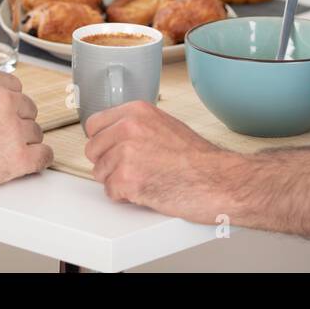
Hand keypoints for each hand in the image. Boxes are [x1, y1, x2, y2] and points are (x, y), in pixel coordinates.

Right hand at [0, 68, 53, 200]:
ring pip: (35, 132)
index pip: (13, 86)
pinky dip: (38, 161)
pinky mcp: (18, 158)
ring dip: (25, 142)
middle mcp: (3, 100)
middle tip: (0, 136)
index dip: (6, 102)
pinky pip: (43, 156)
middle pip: (27, 108)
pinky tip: (30, 163)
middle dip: (16, 121)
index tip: (0, 114)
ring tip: (6, 152)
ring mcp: (13, 129)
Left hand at [84, 101, 238, 222]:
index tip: (112, 149)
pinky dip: (125, 196)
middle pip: (92, 150)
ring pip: (99, 172)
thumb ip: (136, 126)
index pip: (94, 125)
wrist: (216, 180)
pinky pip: (110, 191)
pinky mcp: (127, 179)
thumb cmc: (198, 158)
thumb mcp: (164, 125)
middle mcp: (127, 128)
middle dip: (108, 163)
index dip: (103, 141)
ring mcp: (126, 153)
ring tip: (144, 179)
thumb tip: (114, 135)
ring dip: (117, 181)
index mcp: (136, 112)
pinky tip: (146, 190)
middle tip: (132, 169)